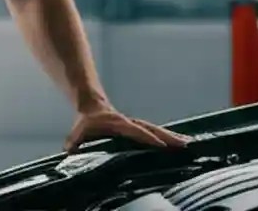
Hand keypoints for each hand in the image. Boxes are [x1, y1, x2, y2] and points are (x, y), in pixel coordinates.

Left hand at [63, 103, 191, 152]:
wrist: (91, 105)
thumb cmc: (87, 122)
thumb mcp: (79, 131)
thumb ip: (74, 140)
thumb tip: (69, 151)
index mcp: (119, 124)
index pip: (135, 132)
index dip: (147, 138)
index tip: (160, 145)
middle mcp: (131, 124)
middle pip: (152, 129)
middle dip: (167, 137)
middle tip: (184, 144)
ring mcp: (137, 125)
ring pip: (157, 130)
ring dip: (172, 137)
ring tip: (188, 143)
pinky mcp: (139, 128)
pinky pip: (155, 133)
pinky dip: (168, 137)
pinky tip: (180, 143)